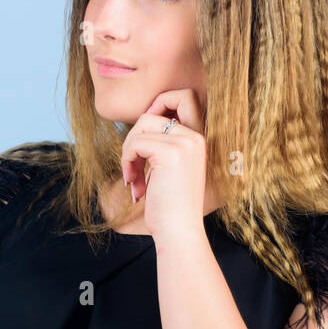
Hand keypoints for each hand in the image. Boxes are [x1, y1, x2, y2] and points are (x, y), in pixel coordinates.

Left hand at [120, 88, 207, 243]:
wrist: (179, 231)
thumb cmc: (170, 206)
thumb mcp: (168, 168)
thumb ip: (163, 143)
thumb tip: (141, 120)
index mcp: (200, 138)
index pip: (183, 97)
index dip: (157, 106)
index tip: (142, 139)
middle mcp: (196, 136)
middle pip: (151, 113)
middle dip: (133, 138)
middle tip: (131, 167)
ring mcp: (185, 143)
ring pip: (140, 125)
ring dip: (128, 151)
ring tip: (131, 177)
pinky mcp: (170, 152)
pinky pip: (135, 143)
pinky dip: (126, 161)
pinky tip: (133, 184)